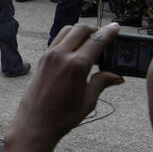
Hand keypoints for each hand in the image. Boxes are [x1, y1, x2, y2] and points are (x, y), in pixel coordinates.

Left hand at [4, 23, 124, 151]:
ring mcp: (49, 55)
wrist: (34, 124)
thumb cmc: (62, 117)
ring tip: (91, 44)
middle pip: (81, 29)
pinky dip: (69, 38)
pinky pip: (58, 40)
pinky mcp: (42, 59)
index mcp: (76, 66)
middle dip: (95, 29)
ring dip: (81, 32)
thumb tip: (118, 77)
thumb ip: (102, 83)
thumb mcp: (88, 101)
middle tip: (105, 37)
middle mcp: (61, 56)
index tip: (117, 27)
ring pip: (67, 30)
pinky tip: (76, 50)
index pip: (97, 40)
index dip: (109, 32)